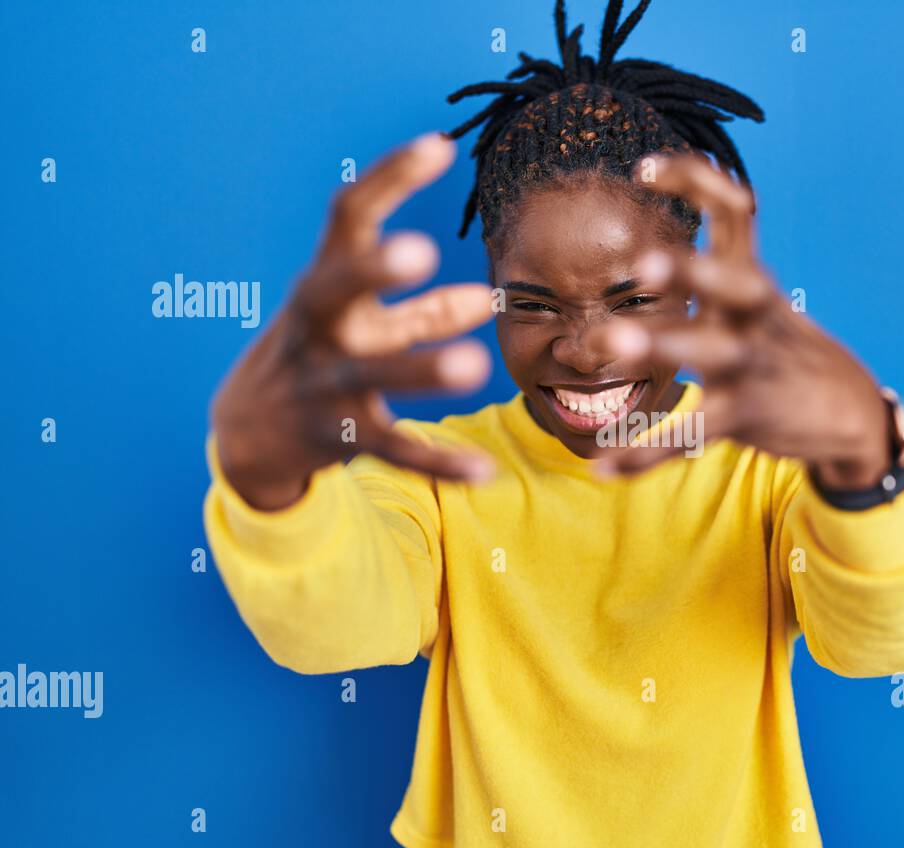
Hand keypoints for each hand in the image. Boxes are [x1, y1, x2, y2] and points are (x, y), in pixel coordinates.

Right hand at [211, 134, 495, 510]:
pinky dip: (437, 462)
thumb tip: (481, 300)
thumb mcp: (361, 324)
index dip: (389, 180)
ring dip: (420, 369)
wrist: (248, 434)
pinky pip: (392, 449)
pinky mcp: (337, 438)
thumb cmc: (320, 354)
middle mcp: (316, 328)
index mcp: (323, 285)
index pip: (347, 218)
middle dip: (371, 270)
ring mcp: (322, 384)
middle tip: (420, 249)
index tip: (439, 146)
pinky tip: (483, 472)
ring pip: (370, 375)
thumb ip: (421, 313)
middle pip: (334, 289)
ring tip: (475, 365)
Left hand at [593, 153, 895, 489]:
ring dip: (659, 346)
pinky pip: (690, 435)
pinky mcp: (746, 416)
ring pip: (709, 353)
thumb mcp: (756, 297)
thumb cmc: (781, 345)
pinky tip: (601, 466)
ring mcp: (751, 366)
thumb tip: (678, 208)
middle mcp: (754, 315)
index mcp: (752, 279)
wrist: (849, 411)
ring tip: (608, 344)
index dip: (696, 183)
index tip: (643, 169)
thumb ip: (718, 262)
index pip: (735, 212)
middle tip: (644, 265)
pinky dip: (645, 454)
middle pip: (733, 283)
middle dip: (693, 271)